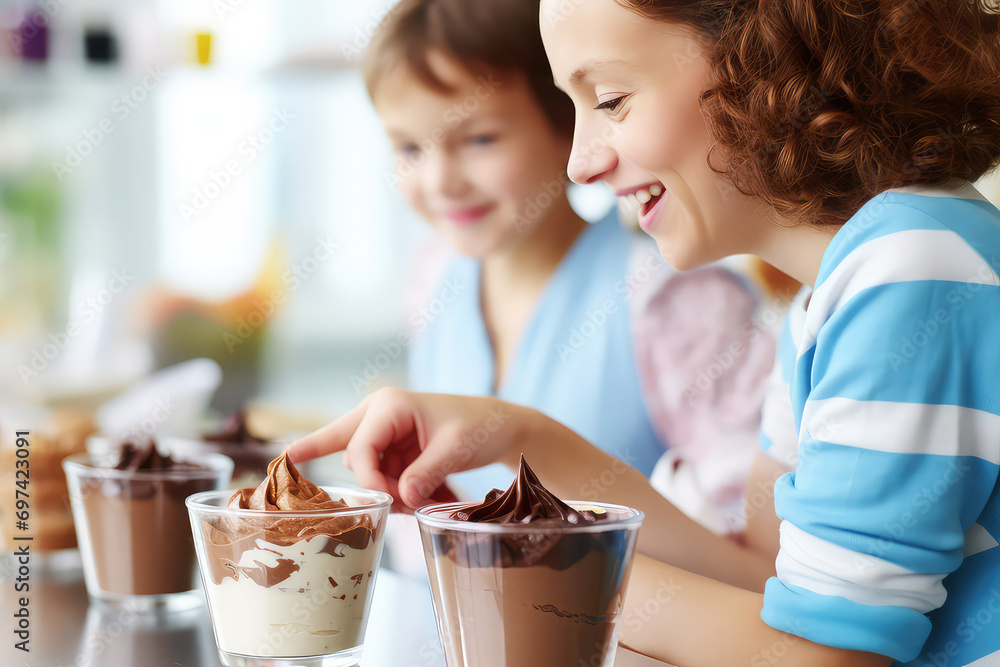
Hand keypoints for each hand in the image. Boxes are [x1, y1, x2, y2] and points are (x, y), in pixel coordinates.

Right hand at [285, 388, 522, 507]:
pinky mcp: (395, 452)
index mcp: (389, 405)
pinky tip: (430, 500)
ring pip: (368, 472)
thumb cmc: (480, 426)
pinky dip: (402, 493)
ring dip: (390, 492)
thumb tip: (403, 498)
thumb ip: (426, 474)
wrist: (499, 428)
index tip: (394, 503)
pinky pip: (385, 478)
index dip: (370, 480)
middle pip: (347, 451)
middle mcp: (379, 415)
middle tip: (380, 506)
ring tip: (424, 503)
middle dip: (366, 482)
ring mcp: (385, 434)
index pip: (360, 448)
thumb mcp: (455, 449)